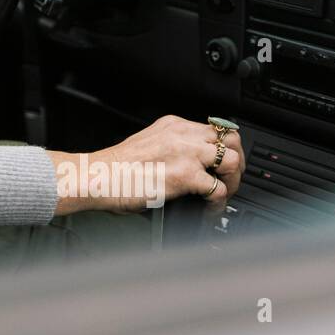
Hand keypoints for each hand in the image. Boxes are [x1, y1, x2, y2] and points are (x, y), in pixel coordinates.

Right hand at [48, 115, 245, 215]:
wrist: (98, 177)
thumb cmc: (113, 168)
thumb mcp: (147, 145)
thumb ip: (171, 150)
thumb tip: (189, 170)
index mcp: (172, 126)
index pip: (214, 129)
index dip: (223, 148)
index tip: (221, 164)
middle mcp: (182, 135)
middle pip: (230, 138)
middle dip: (236, 161)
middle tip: (229, 179)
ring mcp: (185, 154)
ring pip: (232, 159)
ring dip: (233, 180)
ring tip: (223, 194)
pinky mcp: (185, 176)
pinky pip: (218, 189)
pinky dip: (219, 203)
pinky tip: (209, 209)